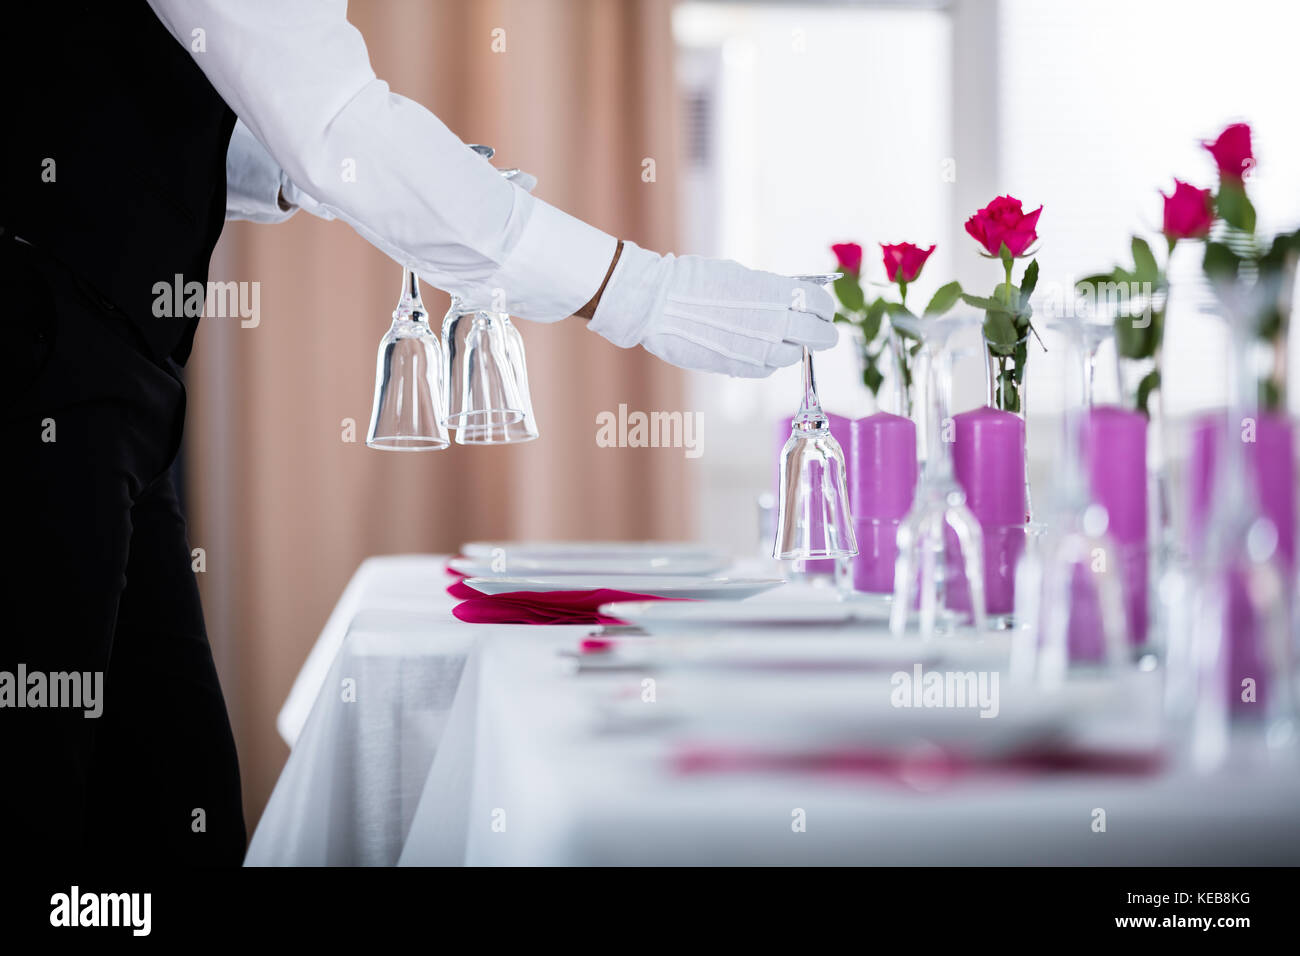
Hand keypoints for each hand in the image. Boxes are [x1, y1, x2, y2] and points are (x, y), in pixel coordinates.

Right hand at [586, 241, 835, 376]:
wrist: (658, 303)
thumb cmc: (695, 281)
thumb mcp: (740, 275)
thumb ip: (771, 291)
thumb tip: (792, 299)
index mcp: (777, 293)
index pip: (821, 306)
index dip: (825, 310)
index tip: (823, 312)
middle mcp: (774, 322)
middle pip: (818, 336)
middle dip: (822, 334)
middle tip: (822, 334)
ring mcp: (758, 349)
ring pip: (792, 357)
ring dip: (792, 349)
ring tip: (782, 341)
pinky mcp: (740, 367)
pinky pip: (766, 369)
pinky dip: (767, 361)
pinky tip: (755, 349)